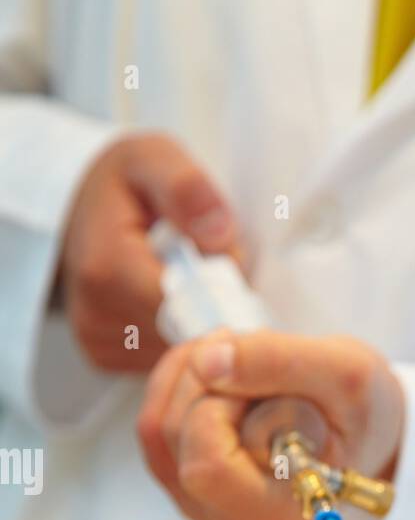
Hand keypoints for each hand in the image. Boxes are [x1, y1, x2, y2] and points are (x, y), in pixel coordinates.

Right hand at [58, 132, 237, 372]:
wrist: (77, 208)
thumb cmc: (124, 183)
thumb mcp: (154, 158)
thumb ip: (187, 187)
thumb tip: (219, 234)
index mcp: (107, 269)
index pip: (185, 308)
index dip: (220, 296)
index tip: (233, 276)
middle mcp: (95, 315)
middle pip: (183, 335)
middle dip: (212, 312)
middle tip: (216, 276)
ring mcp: (97, 341)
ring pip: (175, 354)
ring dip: (196, 328)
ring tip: (191, 287)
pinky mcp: (104, 357)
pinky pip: (160, 361)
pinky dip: (177, 339)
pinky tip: (174, 307)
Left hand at [137, 330, 404, 519]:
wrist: (366, 431)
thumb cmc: (364, 408)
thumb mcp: (344, 371)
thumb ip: (277, 362)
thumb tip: (206, 361)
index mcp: (283, 518)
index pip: (207, 464)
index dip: (221, 404)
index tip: (268, 384)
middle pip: (175, 439)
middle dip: (208, 378)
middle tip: (262, 361)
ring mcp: (209, 516)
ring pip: (156, 430)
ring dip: (190, 375)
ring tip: (247, 363)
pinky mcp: (189, 493)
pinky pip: (154, 432)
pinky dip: (180, 386)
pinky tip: (223, 376)